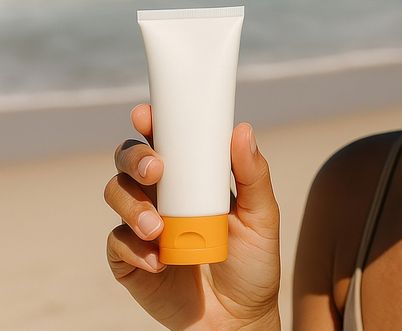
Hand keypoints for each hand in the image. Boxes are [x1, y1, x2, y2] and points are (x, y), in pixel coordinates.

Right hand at [104, 104, 280, 329]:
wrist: (239, 318)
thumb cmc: (253, 263)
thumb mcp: (262, 216)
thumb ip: (253, 174)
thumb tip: (242, 129)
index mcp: (192, 177)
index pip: (166, 141)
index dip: (151, 123)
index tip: (147, 113)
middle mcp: (162, 195)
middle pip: (130, 161)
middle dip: (135, 157)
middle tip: (156, 169)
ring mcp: (143, 226)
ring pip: (117, 195)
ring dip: (133, 205)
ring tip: (158, 228)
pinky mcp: (129, 260)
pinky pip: (116, 243)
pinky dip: (133, 248)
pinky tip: (158, 261)